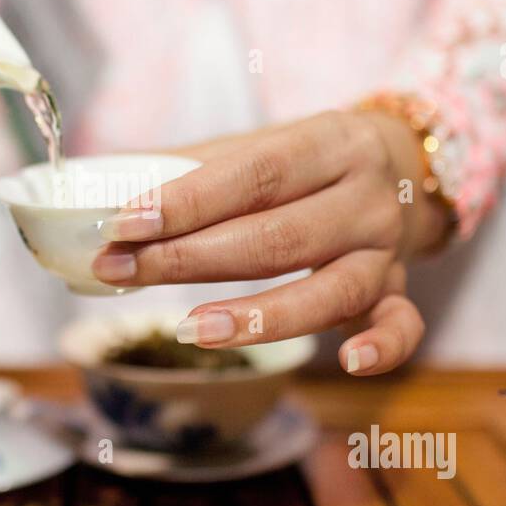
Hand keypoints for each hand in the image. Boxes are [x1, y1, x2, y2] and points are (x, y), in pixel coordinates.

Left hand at [91, 111, 451, 374]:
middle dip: (189, 260)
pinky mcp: (400, 291)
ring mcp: (387, 250)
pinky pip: (401, 327)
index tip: (123, 224)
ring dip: (259, 317)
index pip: (253, 174)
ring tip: (190, 330)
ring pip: (329, 291)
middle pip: (277, 238)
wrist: (407, 162)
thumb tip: (98, 191)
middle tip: (121, 273)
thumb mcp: (261, 144)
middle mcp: (365, 197)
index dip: (185, 202)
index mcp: (329, 143)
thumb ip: (192, 169)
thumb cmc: (308, 160)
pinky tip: (347, 363)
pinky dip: (381, 348)